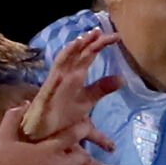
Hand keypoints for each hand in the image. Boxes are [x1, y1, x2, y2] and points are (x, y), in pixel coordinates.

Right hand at [21, 27, 122, 150]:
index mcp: (75, 75)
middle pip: (76, 55)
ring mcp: (53, 86)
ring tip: (79, 41)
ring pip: (60, 65)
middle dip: (86, 42)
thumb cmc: (62, 115)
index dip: (100, 44)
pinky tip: (59, 74)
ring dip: (68, 53)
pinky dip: (54, 81)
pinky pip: (49, 89)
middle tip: (99, 31)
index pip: (88, 55)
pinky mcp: (44, 99)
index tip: (116, 37)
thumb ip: (101, 89)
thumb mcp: (87, 101)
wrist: (44, 133)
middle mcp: (64, 76)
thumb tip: (122, 79)